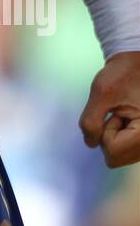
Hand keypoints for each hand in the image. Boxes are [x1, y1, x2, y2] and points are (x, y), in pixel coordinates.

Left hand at [79, 51, 139, 167]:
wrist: (136, 67)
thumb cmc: (122, 75)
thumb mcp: (101, 92)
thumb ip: (90, 121)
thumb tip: (91, 143)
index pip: (112, 150)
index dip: (105, 130)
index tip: (115, 111)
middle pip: (114, 158)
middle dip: (109, 135)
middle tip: (119, 113)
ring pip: (117, 156)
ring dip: (114, 135)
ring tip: (124, 115)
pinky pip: (122, 151)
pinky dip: (119, 136)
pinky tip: (126, 120)